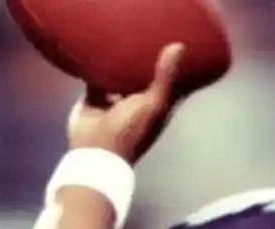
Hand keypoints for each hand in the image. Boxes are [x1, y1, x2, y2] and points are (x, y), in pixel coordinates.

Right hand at [67, 44, 185, 163]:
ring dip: (118, 62)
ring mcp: (115, 100)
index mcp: (156, 104)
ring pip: (118, 75)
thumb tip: (180, 46)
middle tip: (146, 33)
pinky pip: (95, 77)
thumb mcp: (154, 102)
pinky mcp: (94, 98)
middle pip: (143, 76)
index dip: (174, 66)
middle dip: (144, 60)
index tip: (178, 44)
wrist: (96, 149)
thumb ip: (165, 76)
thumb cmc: (131, 129)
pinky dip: (94, 66)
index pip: (169, 82)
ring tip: (121, 35)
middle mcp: (137, 101)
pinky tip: (95, 47)